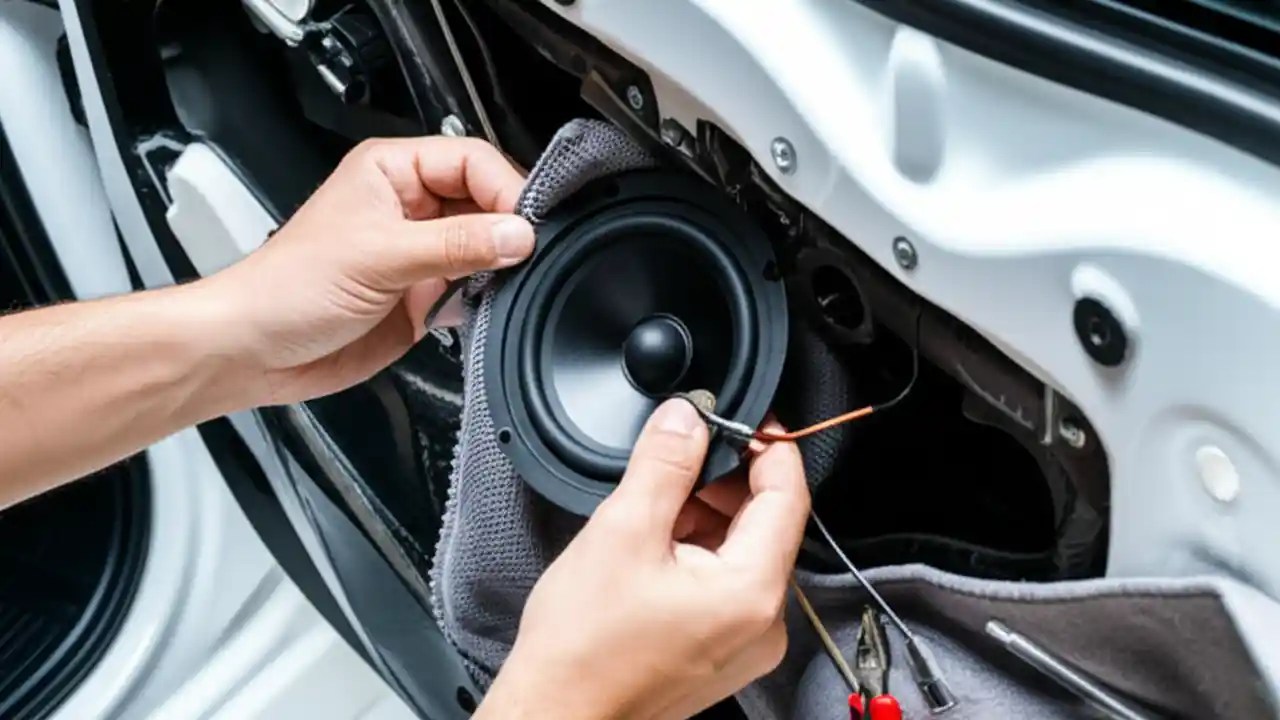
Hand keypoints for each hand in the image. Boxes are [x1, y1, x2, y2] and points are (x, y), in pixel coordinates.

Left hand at [198, 136, 531, 405]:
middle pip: (486, 203)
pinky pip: (474, 291)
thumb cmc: (287, 287)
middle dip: (506, 231)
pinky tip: (472, 311)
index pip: (472, 161)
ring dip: (496, 270)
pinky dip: (482, 302)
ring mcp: (420, 252)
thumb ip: (456, 244)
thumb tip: (518, 234)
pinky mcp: (424, 296)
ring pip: (486, 249)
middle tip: (522, 257)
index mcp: (392, 171)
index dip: (505, 189)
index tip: (526, 226)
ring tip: (496, 285)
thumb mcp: (380, 257)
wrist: (256, 351)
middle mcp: (410, 206)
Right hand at [476, 400, 810, 719]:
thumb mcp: (622, 531)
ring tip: (653, 508)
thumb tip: (688, 418)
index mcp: (752, 592)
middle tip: (680, 457)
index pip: (788, 495)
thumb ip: (664, 464)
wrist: (557, 714)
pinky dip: (697, 551)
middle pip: (766, 522)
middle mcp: (762, 623)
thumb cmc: (583, 651)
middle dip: (725, 481)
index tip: (745, 417)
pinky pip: (725, 582)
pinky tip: (653, 544)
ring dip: (706, 515)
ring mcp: (743, 641)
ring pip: (741, 550)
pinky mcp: (720, 651)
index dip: (769, 446)